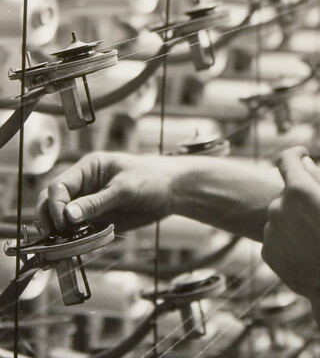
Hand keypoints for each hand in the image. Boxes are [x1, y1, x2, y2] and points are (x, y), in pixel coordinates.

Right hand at [35, 151, 178, 235]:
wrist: (171, 191)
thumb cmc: (151, 179)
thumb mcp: (125, 189)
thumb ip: (97, 202)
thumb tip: (68, 215)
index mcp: (88, 168)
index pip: (59, 186)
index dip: (56, 205)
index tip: (62, 223)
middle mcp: (84, 185)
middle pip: (53, 202)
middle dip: (50, 219)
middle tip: (56, 237)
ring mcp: (89, 203)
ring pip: (61, 218)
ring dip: (59, 232)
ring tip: (62, 245)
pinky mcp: (96, 218)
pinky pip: (77, 230)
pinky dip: (72, 240)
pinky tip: (74, 247)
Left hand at [261, 146, 319, 302]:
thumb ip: (319, 177)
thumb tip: (304, 164)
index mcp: (297, 188)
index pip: (286, 159)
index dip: (295, 154)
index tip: (303, 155)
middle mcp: (277, 206)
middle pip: (288, 193)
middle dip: (301, 197)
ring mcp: (270, 231)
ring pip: (282, 216)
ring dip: (294, 220)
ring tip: (316, 238)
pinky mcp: (267, 252)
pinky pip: (277, 237)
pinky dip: (289, 239)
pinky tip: (307, 251)